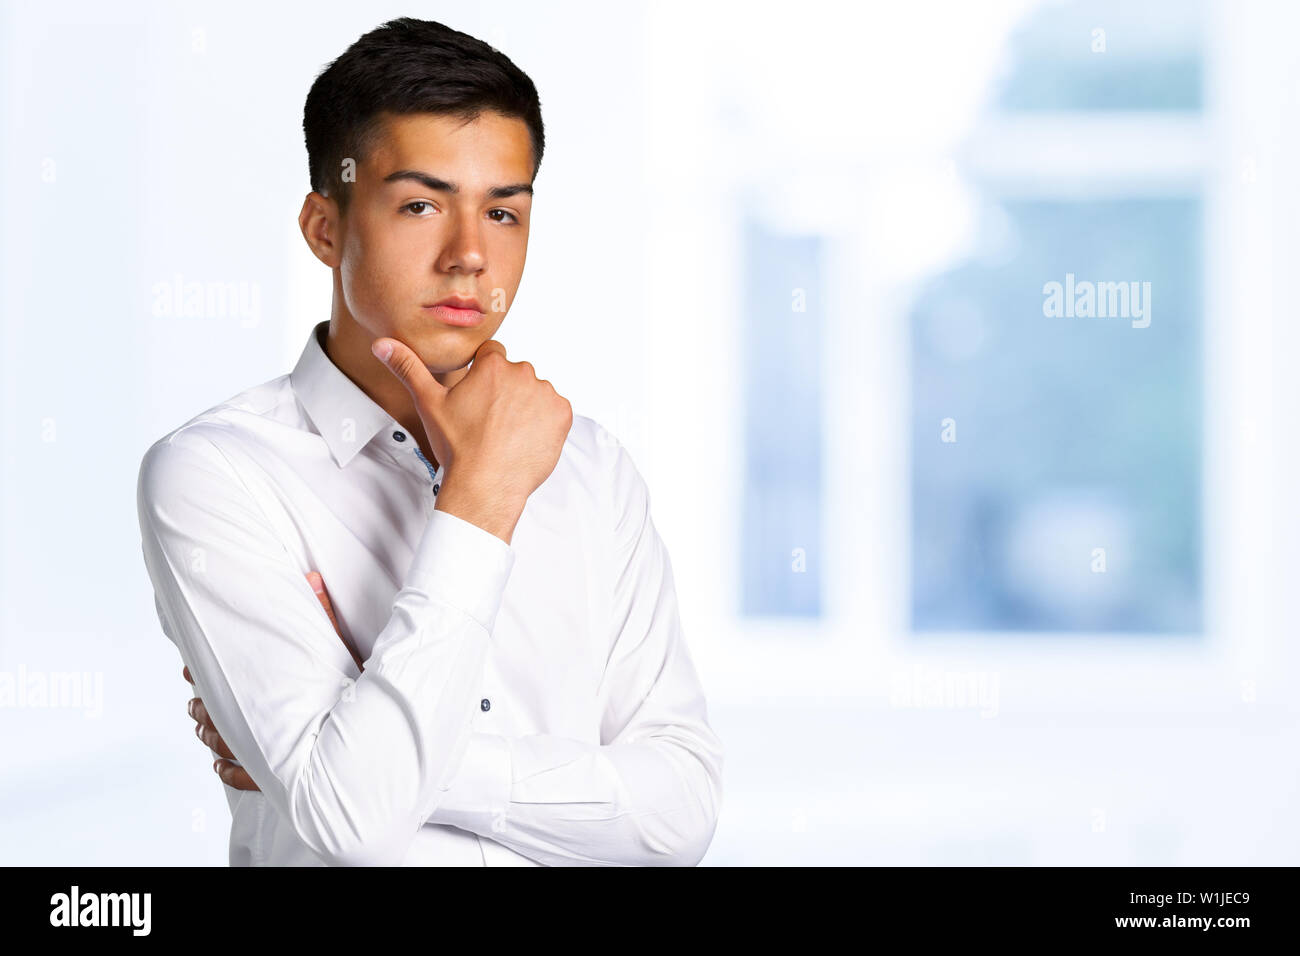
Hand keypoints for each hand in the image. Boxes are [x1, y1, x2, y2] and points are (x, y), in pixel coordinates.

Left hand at [186, 571, 353, 791]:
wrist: (375, 746)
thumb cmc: (358, 693)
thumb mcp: (341, 650)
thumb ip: (322, 614)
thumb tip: (312, 576)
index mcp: (272, 695)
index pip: (224, 684)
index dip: (200, 676)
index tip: (187, 670)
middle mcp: (265, 727)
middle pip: (218, 717)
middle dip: (201, 707)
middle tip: (192, 700)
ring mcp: (269, 758)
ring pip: (225, 746)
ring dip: (208, 736)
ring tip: (199, 727)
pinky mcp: (278, 780)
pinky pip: (243, 781)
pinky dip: (227, 773)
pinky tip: (219, 767)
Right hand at [370, 336, 571, 543]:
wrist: (486, 485)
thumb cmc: (457, 446)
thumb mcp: (429, 403)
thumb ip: (407, 367)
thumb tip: (381, 343)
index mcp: (493, 365)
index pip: (492, 355)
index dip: (483, 376)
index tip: (478, 399)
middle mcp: (523, 372)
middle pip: (515, 375)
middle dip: (505, 393)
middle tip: (489, 422)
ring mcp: (546, 394)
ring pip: (535, 392)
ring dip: (526, 407)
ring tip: (507, 434)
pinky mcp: (563, 415)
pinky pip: (555, 411)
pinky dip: (545, 423)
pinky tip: (525, 439)